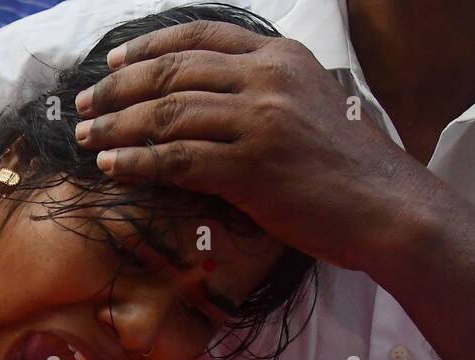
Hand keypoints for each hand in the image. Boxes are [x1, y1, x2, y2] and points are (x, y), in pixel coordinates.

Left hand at [75, 19, 412, 269]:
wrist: (388, 207)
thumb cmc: (352, 170)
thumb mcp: (313, 106)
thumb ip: (269, 92)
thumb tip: (215, 102)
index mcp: (281, 57)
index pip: (200, 37)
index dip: (148, 47)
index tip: (115, 63)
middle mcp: (266, 78)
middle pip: (172, 72)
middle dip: (118, 88)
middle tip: (85, 106)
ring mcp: (258, 121)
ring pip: (167, 114)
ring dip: (117, 127)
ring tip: (88, 140)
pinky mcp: (250, 167)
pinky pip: (175, 158)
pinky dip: (137, 162)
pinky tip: (114, 168)